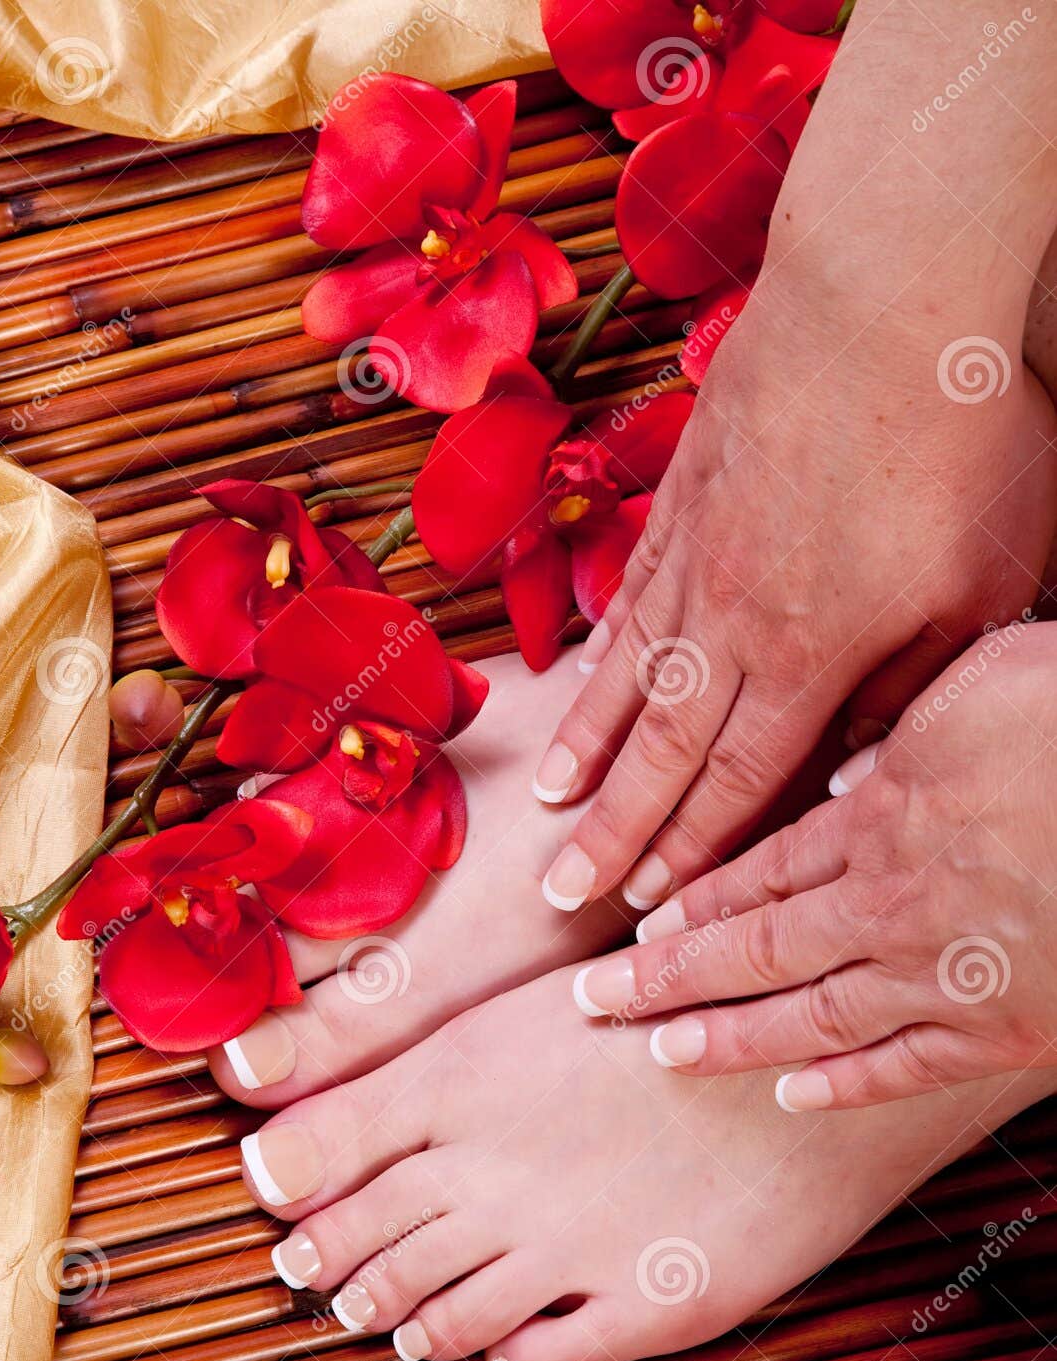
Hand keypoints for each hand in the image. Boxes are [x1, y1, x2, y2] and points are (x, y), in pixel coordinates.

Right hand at [534, 258, 1055, 913]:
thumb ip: (910, 686)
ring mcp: (697, 552)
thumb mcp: (980, 583)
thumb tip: (856, 761)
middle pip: (662, 749)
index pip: (735, 782)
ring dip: (589, 749)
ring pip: (629, 675)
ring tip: (548, 802)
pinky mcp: (684, 491)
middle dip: (613, 830)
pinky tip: (586, 675)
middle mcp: (733, 619)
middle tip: (561, 894)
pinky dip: (602, 649)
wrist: (883, 287)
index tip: (641, 905)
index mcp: (811, 656)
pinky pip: (632, 592)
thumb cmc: (957, 433)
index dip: (687, 852)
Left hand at [569, 621, 1056, 1108]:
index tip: (636, 925)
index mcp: (883, 817)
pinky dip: (844, 1084)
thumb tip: (853, 766)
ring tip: (663, 1053)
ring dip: (729, 1037)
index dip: (693, 901)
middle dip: (667, 978)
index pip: (760, 871)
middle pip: (756, 950)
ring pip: (809, 1018)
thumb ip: (902, 725)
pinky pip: (903, 1068)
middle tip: (595, 1002)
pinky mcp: (1005, 1031)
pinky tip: (795, 1094)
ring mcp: (945, 977)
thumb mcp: (981, 680)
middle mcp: (892, 906)